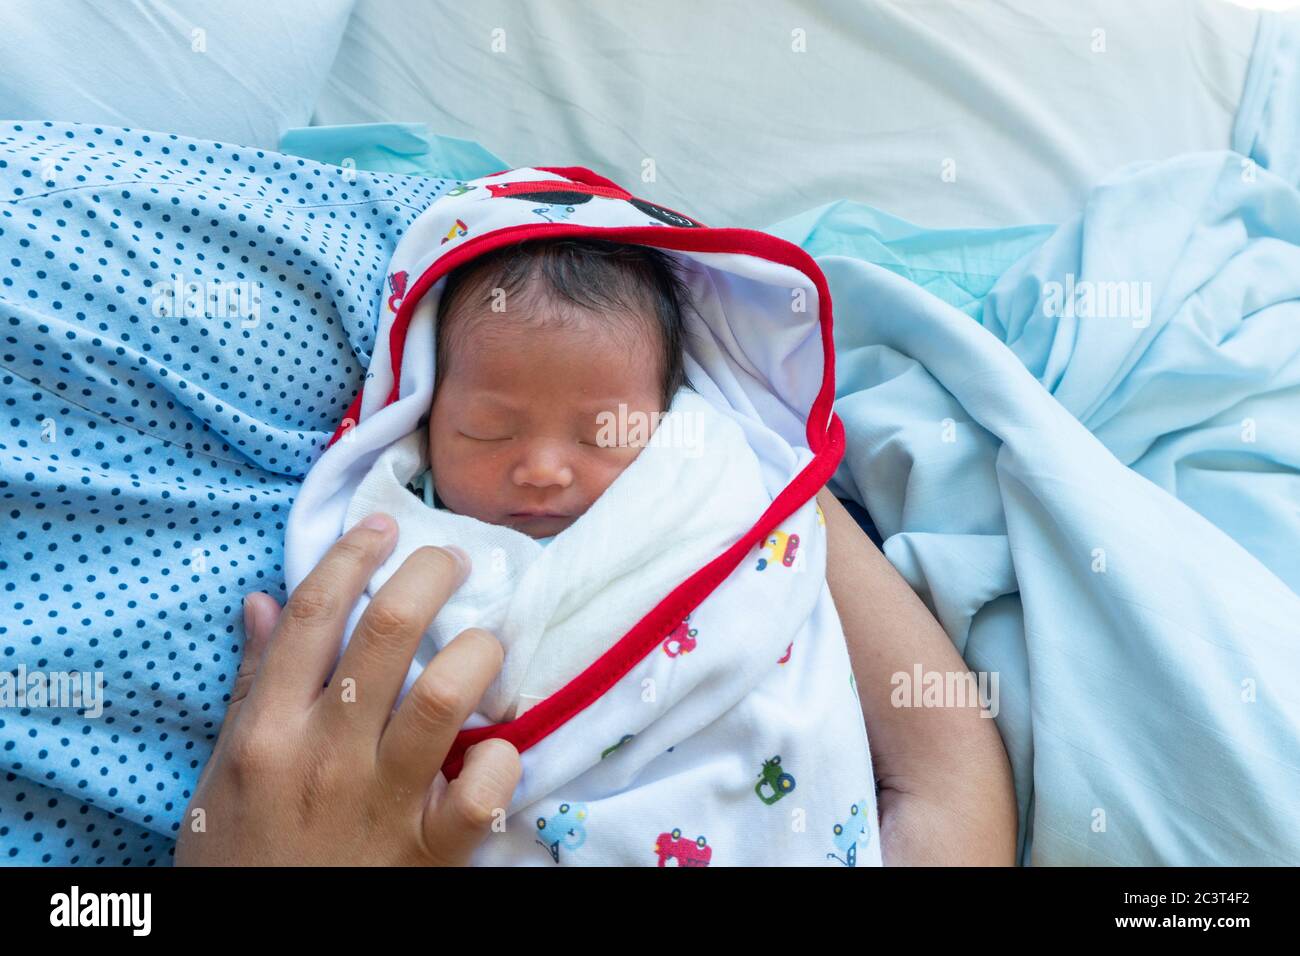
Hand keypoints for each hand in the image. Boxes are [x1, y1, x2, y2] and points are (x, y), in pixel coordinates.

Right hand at [176, 513, 521, 865]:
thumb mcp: (221, 773)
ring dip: (477, 654)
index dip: (355, 554)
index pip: (317, 613)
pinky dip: (501, 762)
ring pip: (444, 695)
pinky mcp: (429, 851)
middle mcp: (326, 754)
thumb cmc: (240, 856)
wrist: (258, 947)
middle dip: (430, 575)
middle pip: (389, 633)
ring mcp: (382, 800)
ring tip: (485, 644)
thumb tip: (266, 603)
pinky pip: (483, 792)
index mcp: (268, 729)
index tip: (385, 526)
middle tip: (453, 561)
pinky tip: (497, 749)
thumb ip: (251, 687)